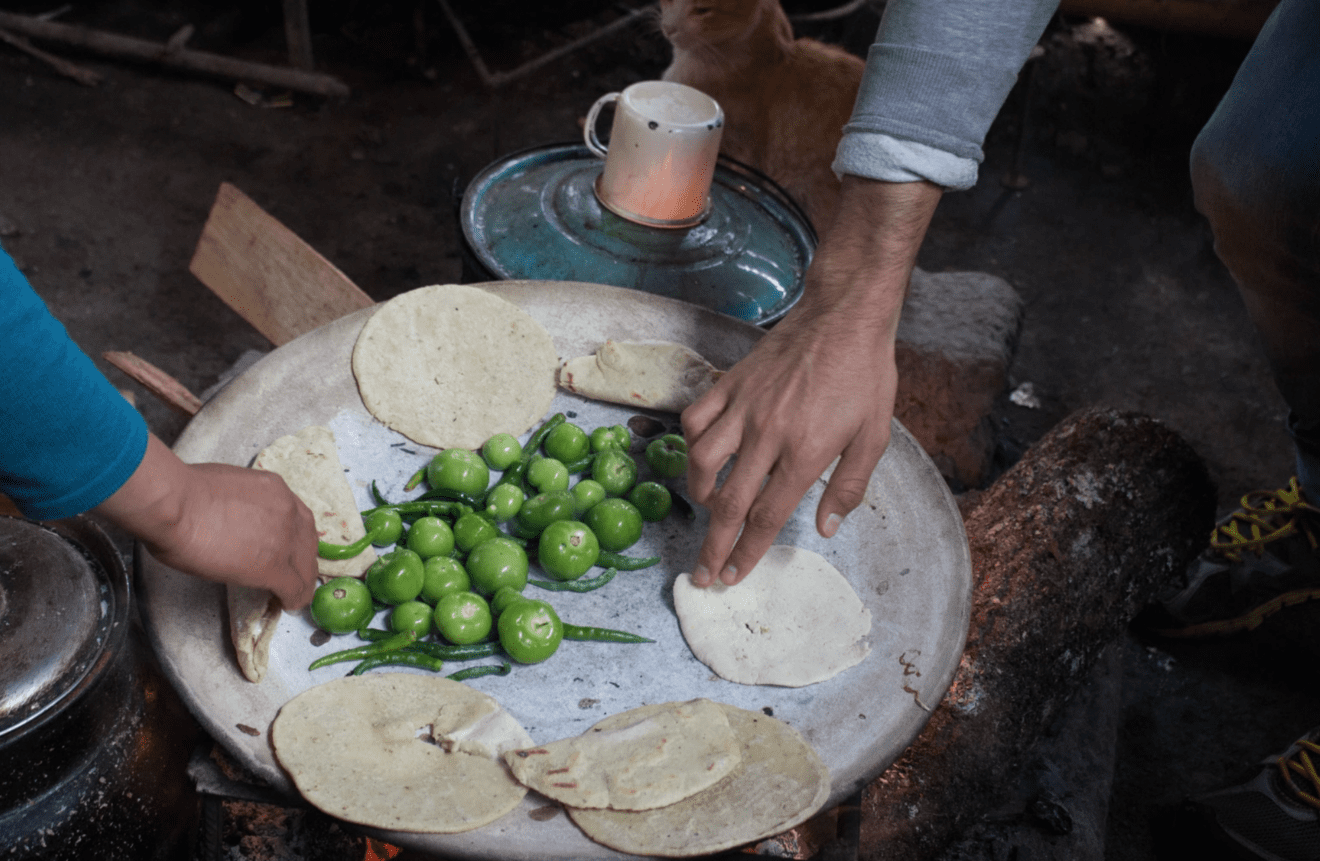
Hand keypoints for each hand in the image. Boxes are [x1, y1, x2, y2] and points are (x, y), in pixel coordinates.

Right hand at [94, 434, 319, 609]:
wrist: (174, 505)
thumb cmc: (181, 492)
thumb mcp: (227, 488)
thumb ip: (241, 505)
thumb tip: (232, 520)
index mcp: (274, 489)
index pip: (297, 517)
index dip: (295, 536)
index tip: (289, 548)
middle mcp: (287, 511)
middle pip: (307, 541)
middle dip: (303, 559)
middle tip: (296, 573)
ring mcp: (283, 540)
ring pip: (305, 566)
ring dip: (301, 580)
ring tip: (295, 594)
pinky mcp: (272, 567)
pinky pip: (293, 588)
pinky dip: (294, 598)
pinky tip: (287, 604)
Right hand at [682, 177, 942, 585]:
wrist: (844, 318)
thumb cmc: (864, 377)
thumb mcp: (873, 436)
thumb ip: (849, 486)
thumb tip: (825, 529)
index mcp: (806, 452)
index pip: (767, 516)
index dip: (748, 552)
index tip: (734, 575)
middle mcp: (768, 434)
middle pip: (730, 503)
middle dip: (713, 545)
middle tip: (702, 574)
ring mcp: (744, 407)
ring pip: (703, 460)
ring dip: (700, 494)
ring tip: (707, 509)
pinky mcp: (731, 384)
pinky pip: (697, 419)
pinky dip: (692, 444)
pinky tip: (701, 456)